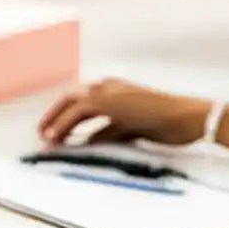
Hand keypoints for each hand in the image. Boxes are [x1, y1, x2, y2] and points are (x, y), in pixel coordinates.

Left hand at [37, 78, 210, 147]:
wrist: (187, 117)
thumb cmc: (167, 123)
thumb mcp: (131, 127)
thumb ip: (109, 130)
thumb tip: (88, 140)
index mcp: (116, 90)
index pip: (82, 99)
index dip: (65, 114)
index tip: (54, 129)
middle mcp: (110, 87)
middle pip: (71, 97)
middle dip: (53, 114)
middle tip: (42, 133)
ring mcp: (110, 92)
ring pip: (72, 102)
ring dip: (54, 120)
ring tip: (45, 138)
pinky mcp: (111, 102)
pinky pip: (79, 112)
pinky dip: (64, 124)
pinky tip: (56, 137)